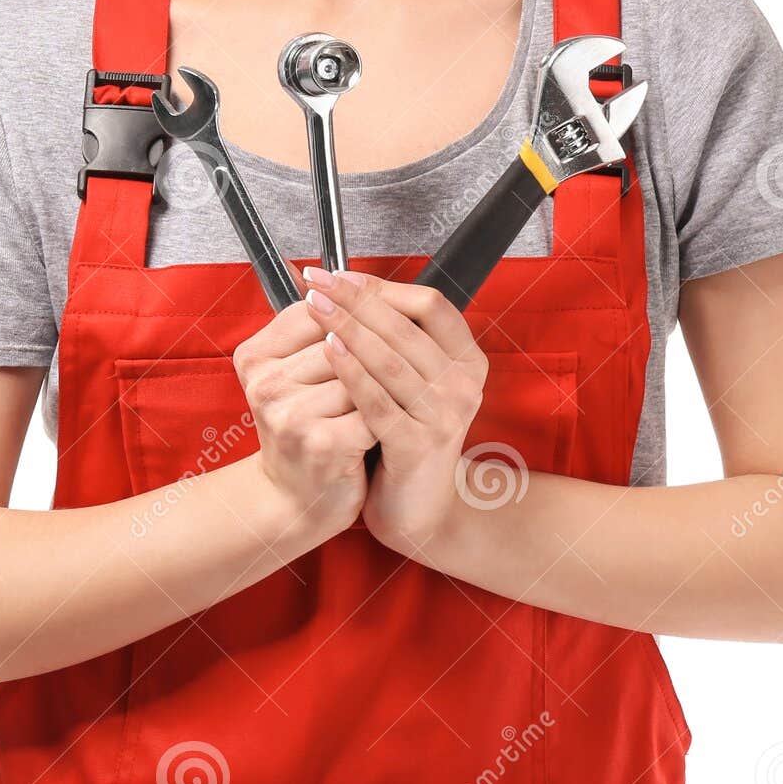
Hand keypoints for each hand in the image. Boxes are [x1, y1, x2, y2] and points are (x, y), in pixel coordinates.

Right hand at [233, 300, 376, 537]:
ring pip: (361, 374)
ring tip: (391, 395)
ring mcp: (289, 414)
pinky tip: (388, 424)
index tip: (373, 325)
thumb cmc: (306, 427)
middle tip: (393, 367)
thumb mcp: (296, 374)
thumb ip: (317, 330)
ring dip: (384, 384)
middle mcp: (264, 383)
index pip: (313, 310)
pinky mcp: (320, 443)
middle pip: (341, 340)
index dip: (353, 313)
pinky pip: (372, 410)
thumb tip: (353, 279)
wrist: (295, 498)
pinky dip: (387, 415)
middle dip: (372, 352)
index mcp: (255, 356)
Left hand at [302, 267, 487, 557]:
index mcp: (466, 360)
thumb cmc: (408, 434)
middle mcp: (464, 384)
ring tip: (316, 306)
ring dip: (349, 327)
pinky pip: (378, 400)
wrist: (420, 508)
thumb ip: (396, 339)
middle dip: (357, 300)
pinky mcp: (419, 445)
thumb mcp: (415, 381)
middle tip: (318, 282)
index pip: (430, 305)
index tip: (341, 275)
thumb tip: (347, 286)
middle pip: (406, 326)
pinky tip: (327, 350)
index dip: (383, 287)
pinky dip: (351, 371)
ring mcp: (444, 415)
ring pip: (391, 359)